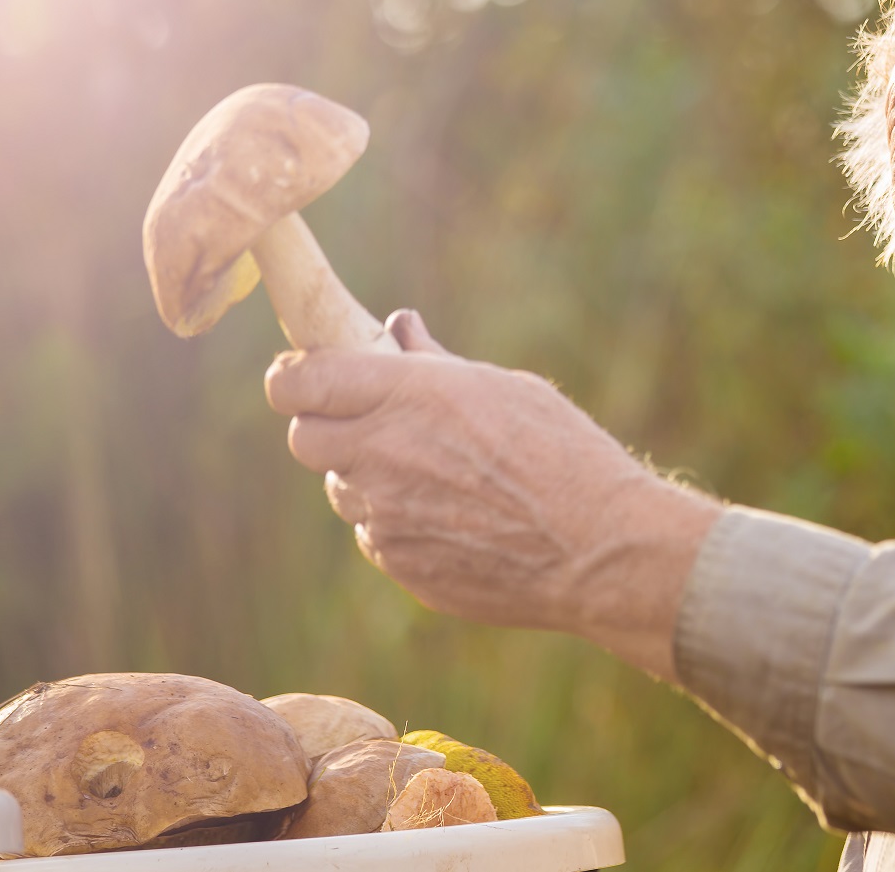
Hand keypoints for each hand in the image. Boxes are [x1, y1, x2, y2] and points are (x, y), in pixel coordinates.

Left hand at [264, 310, 720, 680]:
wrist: (600, 548)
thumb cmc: (566, 455)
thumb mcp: (506, 388)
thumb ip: (435, 364)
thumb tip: (400, 328)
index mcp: (408, 396)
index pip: (299, 381)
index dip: (293, 377)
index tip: (304, 377)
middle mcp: (383, 455)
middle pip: (304, 439)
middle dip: (328, 428)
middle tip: (372, 425)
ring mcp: (387, 517)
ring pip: (341, 491)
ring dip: (369, 478)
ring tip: (436, 477)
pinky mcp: (400, 566)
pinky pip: (375, 536)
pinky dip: (399, 523)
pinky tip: (456, 519)